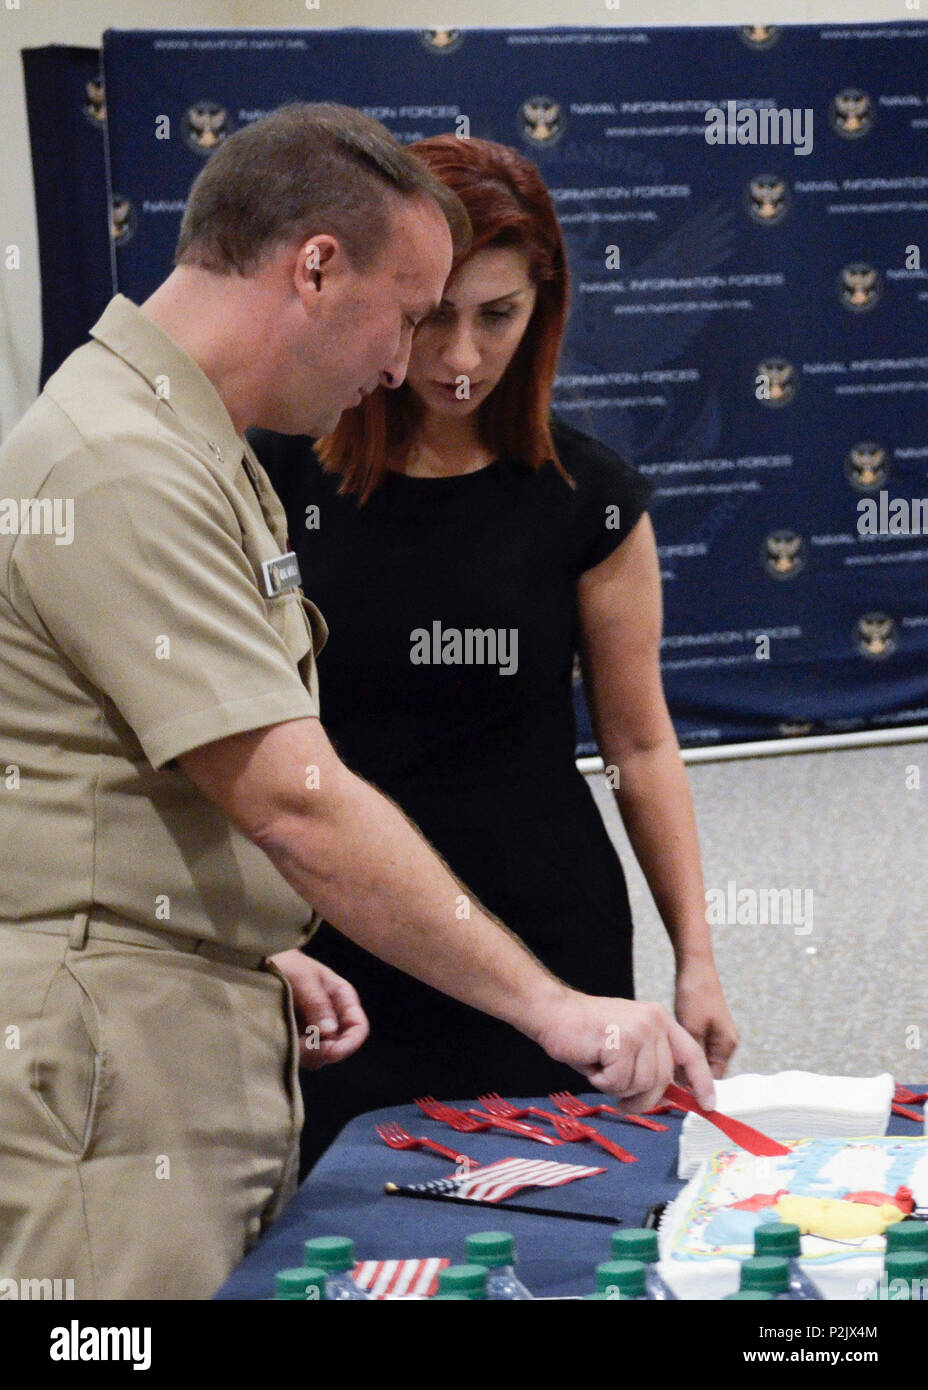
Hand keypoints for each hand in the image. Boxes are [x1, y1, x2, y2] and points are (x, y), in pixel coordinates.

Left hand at [268, 949, 369, 1068]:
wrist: (262, 963)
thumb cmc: (287, 964)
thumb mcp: (303, 979)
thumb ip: (317, 1003)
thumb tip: (329, 1032)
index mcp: (343, 999)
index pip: (358, 1028)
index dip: (349, 1044)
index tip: (330, 1053)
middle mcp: (333, 1018)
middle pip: (338, 1048)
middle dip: (319, 1051)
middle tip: (295, 1042)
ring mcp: (315, 1031)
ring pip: (318, 1056)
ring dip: (302, 1053)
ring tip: (283, 1035)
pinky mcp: (298, 1039)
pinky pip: (301, 1056)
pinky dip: (291, 1053)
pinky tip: (278, 1037)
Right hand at [531, 989, 715, 1112]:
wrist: (551, 1012)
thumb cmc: (585, 1034)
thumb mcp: (627, 1045)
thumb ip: (650, 1063)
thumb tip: (669, 1096)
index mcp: (660, 1019)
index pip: (691, 1054)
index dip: (701, 1082)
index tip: (708, 1104)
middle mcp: (654, 1021)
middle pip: (662, 1080)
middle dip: (640, 1098)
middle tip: (617, 1094)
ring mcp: (639, 1029)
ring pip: (641, 1084)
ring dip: (616, 1087)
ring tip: (600, 1067)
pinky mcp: (621, 1040)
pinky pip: (619, 1082)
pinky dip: (601, 1081)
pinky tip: (591, 1062)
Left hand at [674, 955, 737, 1080]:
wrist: (695, 968)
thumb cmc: (696, 995)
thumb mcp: (692, 1028)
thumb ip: (691, 1056)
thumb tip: (685, 1083)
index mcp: (726, 1046)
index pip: (712, 1079)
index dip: (694, 1087)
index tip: (673, 1093)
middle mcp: (724, 1043)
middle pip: (705, 1071)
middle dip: (686, 1075)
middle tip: (663, 1081)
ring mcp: (715, 1036)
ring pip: (697, 1060)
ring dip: (682, 1063)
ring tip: (663, 1066)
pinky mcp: (705, 1028)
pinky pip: (693, 1048)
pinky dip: (681, 1051)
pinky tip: (665, 1050)